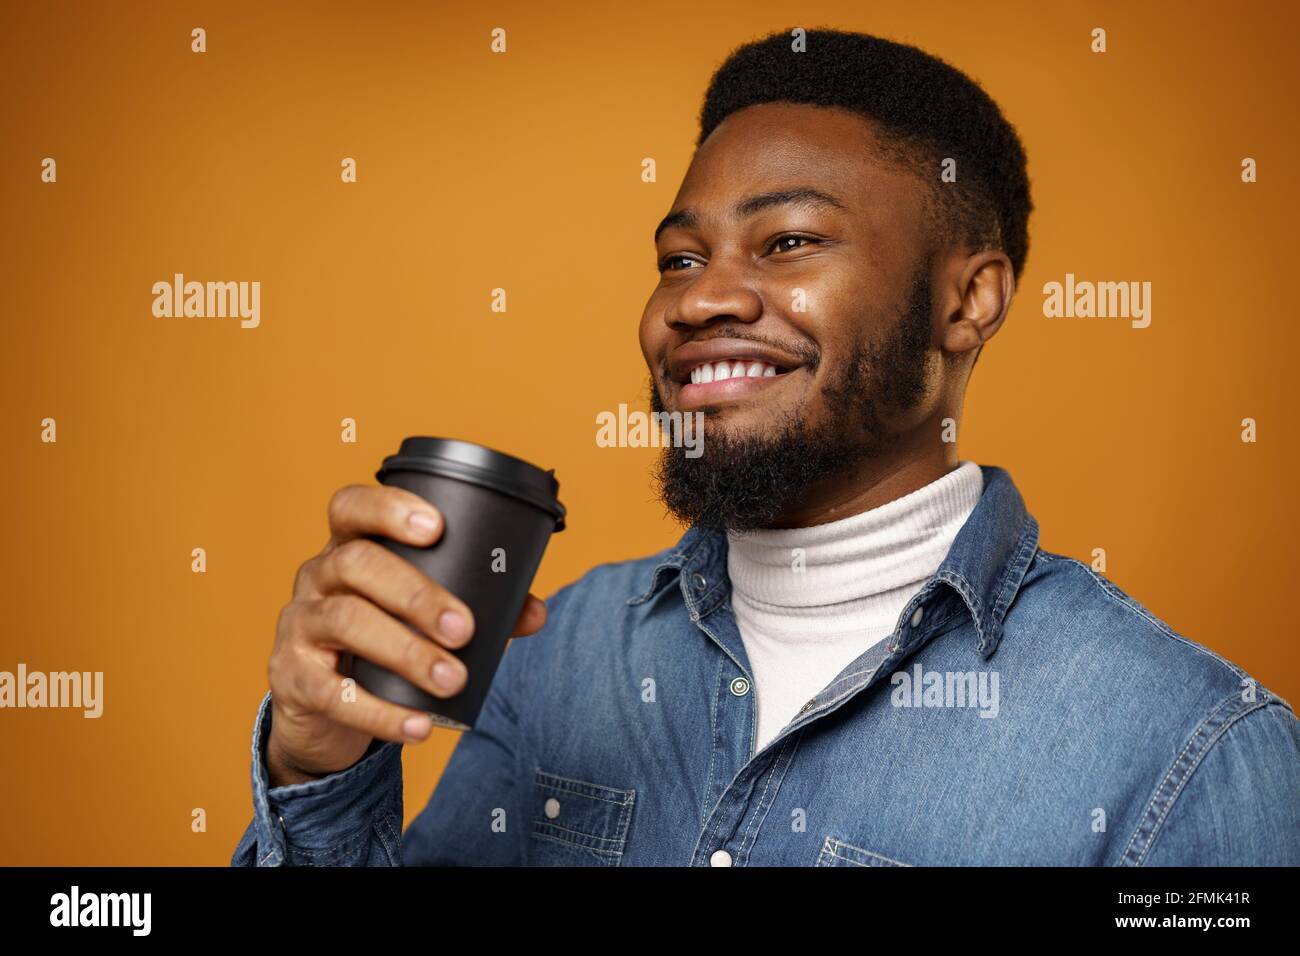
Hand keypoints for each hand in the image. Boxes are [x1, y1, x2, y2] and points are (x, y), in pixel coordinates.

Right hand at [263, 483, 547, 786]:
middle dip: (416, 594)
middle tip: (463, 629)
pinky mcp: (292, 679)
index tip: (436, 527)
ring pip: (345, 621)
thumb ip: (477, 607)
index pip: (351, 507)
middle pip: (357, 565)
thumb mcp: (416, 617)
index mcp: (349, 547)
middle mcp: (317, 576)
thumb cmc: (379, 640)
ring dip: (406, 651)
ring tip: (452, 679)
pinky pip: (332, 692)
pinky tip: (419, 725)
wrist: (321, 710)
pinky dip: (381, 712)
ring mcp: (298, 625)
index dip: (388, 508)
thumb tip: (535, 611)